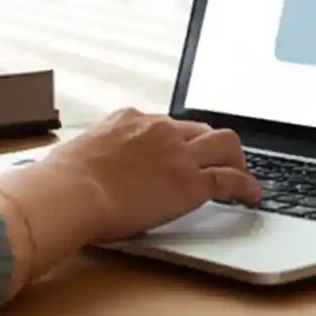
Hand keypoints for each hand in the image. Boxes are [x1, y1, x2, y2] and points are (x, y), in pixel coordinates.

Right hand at [44, 108, 262, 240]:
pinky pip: (231, 179)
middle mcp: (159, 130)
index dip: (177, 139)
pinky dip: (248, 186)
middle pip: (199, 128)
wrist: (71, 192)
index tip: (178, 151)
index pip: (165, 123)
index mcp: (130, 120)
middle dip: (210, 144)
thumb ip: (92, 155)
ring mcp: (178, 154)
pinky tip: (252, 196)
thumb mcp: (77, 153)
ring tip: (241, 174)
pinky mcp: (191, 183)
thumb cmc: (63, 180)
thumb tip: (80, 165)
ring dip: (236, 157)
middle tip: (215, 161)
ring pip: (225, 143)